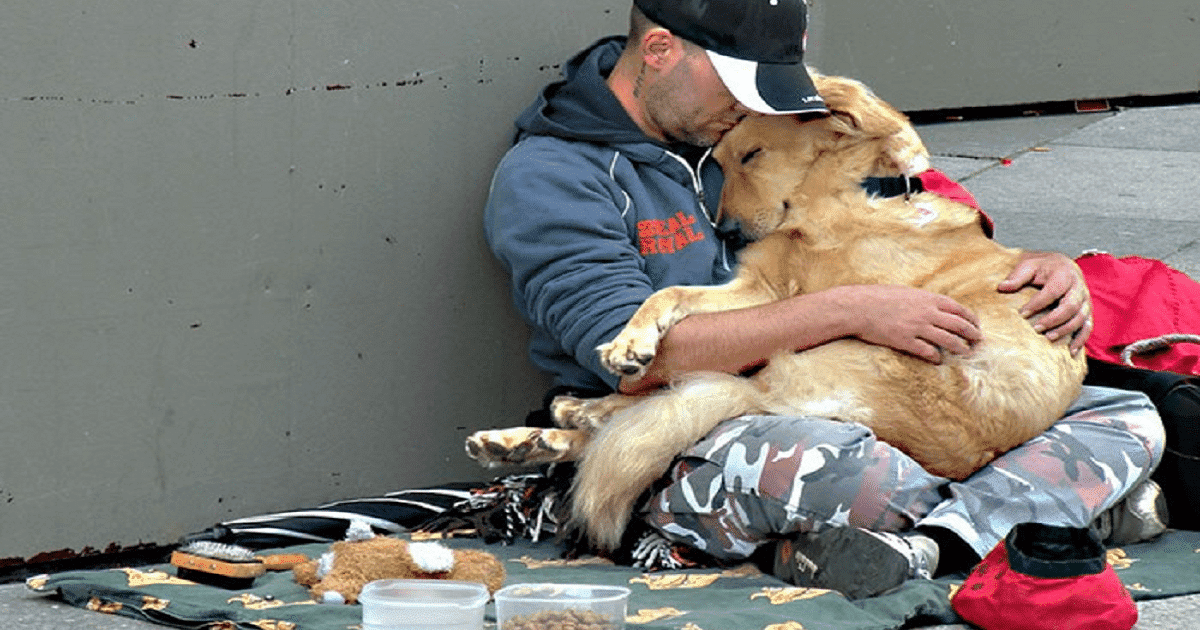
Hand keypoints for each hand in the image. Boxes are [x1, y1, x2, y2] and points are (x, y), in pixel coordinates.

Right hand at [841, 285, 981, 363]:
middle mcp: (926, 312)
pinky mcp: (905, 341)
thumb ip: (923, 300)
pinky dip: (936, 357)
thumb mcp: (905, 292)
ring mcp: (916, 327)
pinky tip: (938, 360)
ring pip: (948, 340)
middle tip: (978, 342)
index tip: (976, 326)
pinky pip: (928, 351)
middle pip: (959, 325)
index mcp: (928, 299)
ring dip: (960, 348)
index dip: (972, 318)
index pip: (959, 309)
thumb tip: (936, 307)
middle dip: (972, 334)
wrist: (856, 306)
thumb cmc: (877, 297)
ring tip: (965, 353)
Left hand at [997, 251, 1091, 354]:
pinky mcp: (1087, 311)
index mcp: (1064, 274)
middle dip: (1053, 320)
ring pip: (1081, 318)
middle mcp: (1079, 287)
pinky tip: (1071, 351)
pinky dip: (1081, 339)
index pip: (1053, 291)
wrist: (1061, 265)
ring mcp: (1085, 300)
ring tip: (1048, 338)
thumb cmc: (1043, 266)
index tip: (1022, 313)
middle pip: (1071, 306)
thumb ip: (1017, 276)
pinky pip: (1088, 327)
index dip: (1038, 303)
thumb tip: (1001, 287)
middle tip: (1036, 329)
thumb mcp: (1028, 265)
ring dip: (1065, 330)